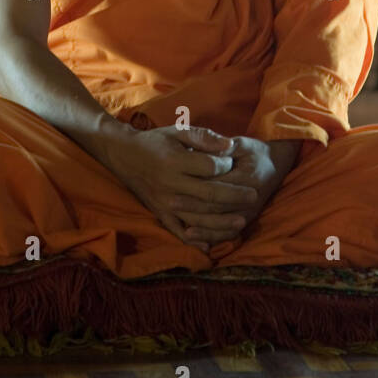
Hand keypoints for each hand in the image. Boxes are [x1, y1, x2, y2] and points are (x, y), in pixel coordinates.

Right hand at [105, 123, 259, 251]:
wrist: (123, 155)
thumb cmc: (155, 141)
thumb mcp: (177, 131)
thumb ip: (204, 137)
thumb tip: (230, 147)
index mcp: (174, 162)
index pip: (209, 168)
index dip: (226, 165)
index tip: (234, 161)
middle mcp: (169, 185)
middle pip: (208, 195)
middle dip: (234, 197)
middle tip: (254, 195)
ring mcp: (164, 203)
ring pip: (197, 218)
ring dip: (222, 222)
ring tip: (242, 220)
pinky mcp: (159, 214)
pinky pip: (178, 231)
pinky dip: (195, 241)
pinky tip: (211, 246)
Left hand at [170, 135, 287, 246]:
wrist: (275, 165)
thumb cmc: (255, 152)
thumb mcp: (242, 143)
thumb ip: (224, 147)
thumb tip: (205, 150)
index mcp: (249, 177)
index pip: (220, 184)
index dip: (199, 185)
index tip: (178, 182)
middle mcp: (250, 199)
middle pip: (217, 206)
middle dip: (192, 205)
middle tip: (169, 201)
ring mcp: (248, 212)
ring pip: (220, 223)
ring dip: (198, 224)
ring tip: (177, 220)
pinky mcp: (245, 219)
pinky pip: (226, 233)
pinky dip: (208, 236)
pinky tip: (190, 236)